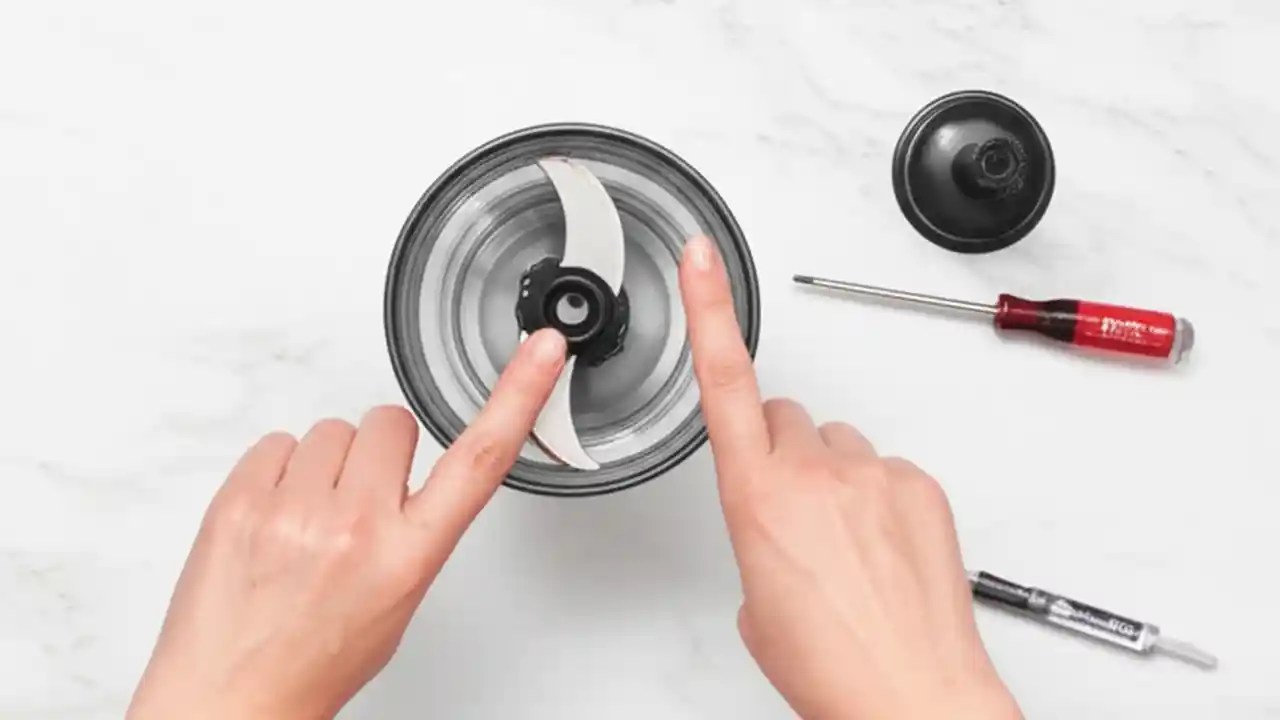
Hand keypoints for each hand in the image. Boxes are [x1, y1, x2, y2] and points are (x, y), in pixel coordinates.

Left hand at [127, 329, 566, 719]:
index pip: (479, 459)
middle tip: (354, 501)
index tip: (541, 352)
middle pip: (388, 424)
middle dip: (377, 451)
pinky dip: (276, 471)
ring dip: (323, 464)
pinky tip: (273, 516)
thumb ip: (410, 529)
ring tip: (306, 521)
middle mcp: (356, 526)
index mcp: (408, 555)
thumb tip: (398, 478)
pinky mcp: (240, 499)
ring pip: (330, 430)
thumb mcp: (397, 598)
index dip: (519, 396)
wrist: (231, 697)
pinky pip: (275, 443)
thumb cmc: (315, 659)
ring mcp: (293, 510)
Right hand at [678, 237, 1020, 719]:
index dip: (709, 311)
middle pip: (785, 417)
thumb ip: (759, 539)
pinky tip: (883, 549)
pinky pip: (888, 470)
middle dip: (781, 447)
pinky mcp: (921, 486)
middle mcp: (814, 474)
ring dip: (835, 477)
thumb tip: (780, 531)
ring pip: (839, 444)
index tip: (701, 259)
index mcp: (756, 498)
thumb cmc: (829, 664)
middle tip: (795, 507)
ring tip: (847, 543)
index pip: (723, 382)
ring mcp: (874, 476)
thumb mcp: (758, 602)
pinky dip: (881, 499)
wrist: (911, 695)